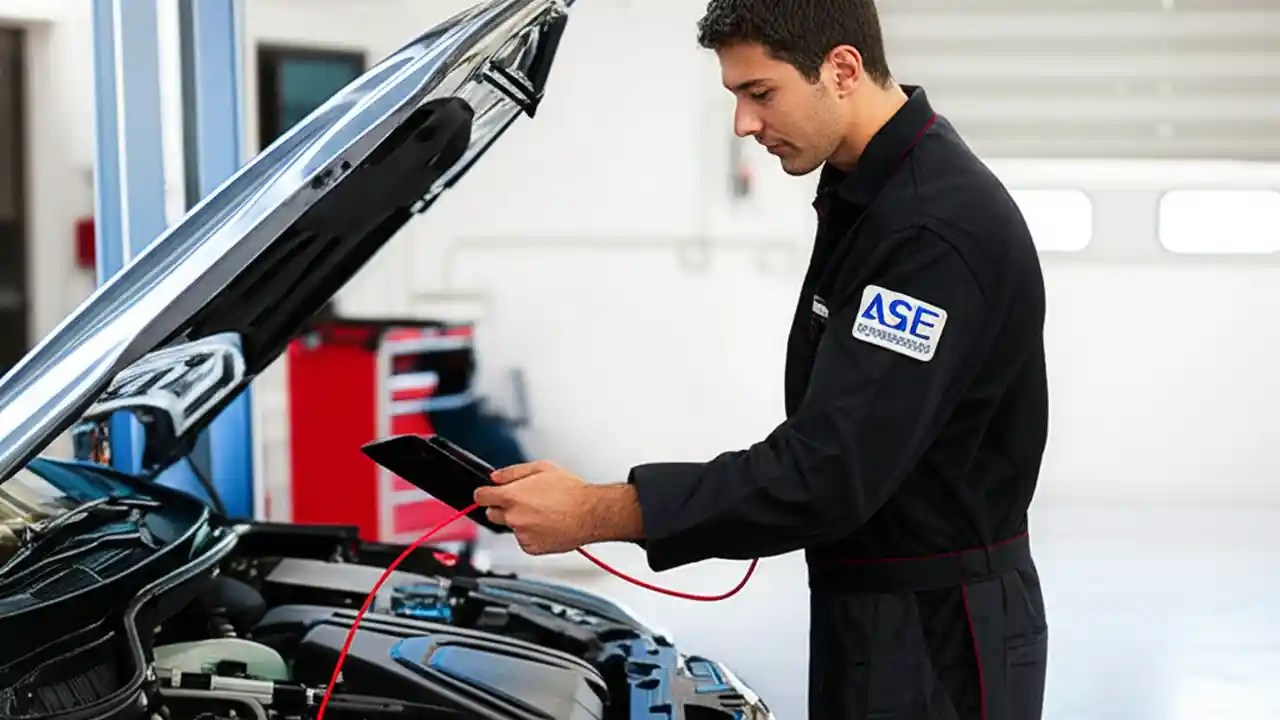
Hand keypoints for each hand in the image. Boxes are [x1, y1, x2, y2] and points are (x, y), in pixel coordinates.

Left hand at [474, 460, 596, 554]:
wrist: (591, 514)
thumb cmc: (571, 491)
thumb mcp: (542, 468)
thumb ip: (513, 472)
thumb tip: (496, 477)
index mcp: (512, 496)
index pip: (481, 497)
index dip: (484, 494)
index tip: (488, 494)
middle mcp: (514, 517)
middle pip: (492, 514)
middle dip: (502, 508)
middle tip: (523, 502)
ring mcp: (522, 534)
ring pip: (510, 527)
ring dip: (519, 521)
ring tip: (543, 513)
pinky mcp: (532, 548)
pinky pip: (523, 540)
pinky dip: (531, 534)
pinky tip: (547, 524)